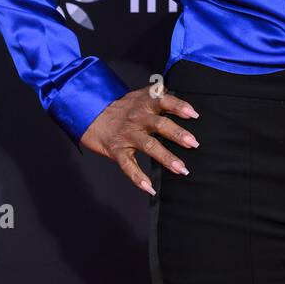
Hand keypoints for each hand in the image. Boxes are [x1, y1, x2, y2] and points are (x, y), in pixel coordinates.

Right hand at [78, 85, 199, 194]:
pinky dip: (138, 178)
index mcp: (145, 104)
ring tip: (181, 169)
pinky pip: (128, 166)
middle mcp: (137, 119)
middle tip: (194, 143)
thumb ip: (160, 95)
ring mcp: (127, 135)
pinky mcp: (117, 151)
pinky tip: (150, 188)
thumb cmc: (122, 107)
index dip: (179, 106)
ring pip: (148, 146)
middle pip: (159, 125)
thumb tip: (183, 97)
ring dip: (166, 157)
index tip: (193, 114)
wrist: (90, 114)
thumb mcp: (139, 95)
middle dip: (177, 134)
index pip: (164, 101)